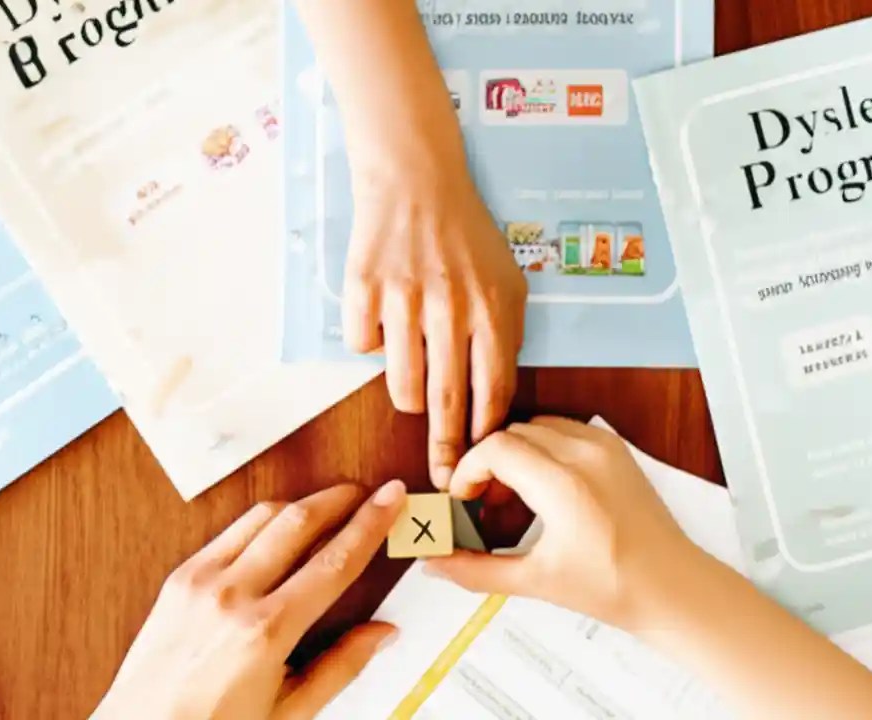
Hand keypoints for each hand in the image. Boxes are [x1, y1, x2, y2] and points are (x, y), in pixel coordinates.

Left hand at [96, 481, 406, 719]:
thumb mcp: (288, 712)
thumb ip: (341, 666)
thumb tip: (382, 633)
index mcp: (266, 632)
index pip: (334, 561)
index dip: (370, 523)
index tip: (390, 500)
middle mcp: (232, 596)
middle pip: (299, 521)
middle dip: (339, 499)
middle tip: (366, 492)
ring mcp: (200, 581)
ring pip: (262, 517)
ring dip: (301, 503)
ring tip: (328, 505)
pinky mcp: (179, 578)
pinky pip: (228, 533)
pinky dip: (260, 523)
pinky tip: (277, 529)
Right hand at [343, 151, 526, 489]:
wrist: (416, 182)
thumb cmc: (465, 236)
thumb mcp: (508, 280)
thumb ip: (506, 335)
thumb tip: (495, 398)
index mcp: (492, 308)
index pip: (493, 391)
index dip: (486, 435)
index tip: (479, 463)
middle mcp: (450, 308)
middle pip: (448, 402)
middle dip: (446, 449)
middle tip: (443, 476)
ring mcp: (404, 300)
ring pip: (402, 386)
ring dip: (410, 395)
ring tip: (414, 383)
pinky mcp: (364, 291)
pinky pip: (364, 347)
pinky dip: (372, 344)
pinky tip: (385, 320)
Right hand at [424, 417, 696, 630]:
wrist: (673, 587)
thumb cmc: (615, 587)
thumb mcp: (536, 581)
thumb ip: (476, 570)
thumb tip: (434, 563)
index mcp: (564, 486)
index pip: (495, 448)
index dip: (468, 470)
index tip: (463, 498)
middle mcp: (585, 456)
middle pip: (512, 434)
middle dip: (487, 464)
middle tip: (482, 503)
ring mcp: (604, 448)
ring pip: (536, 427)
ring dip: (514, 454)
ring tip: (511, 497)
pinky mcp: (615, 449)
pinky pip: (563, 430)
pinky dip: (542, 449)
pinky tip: (541, 487)